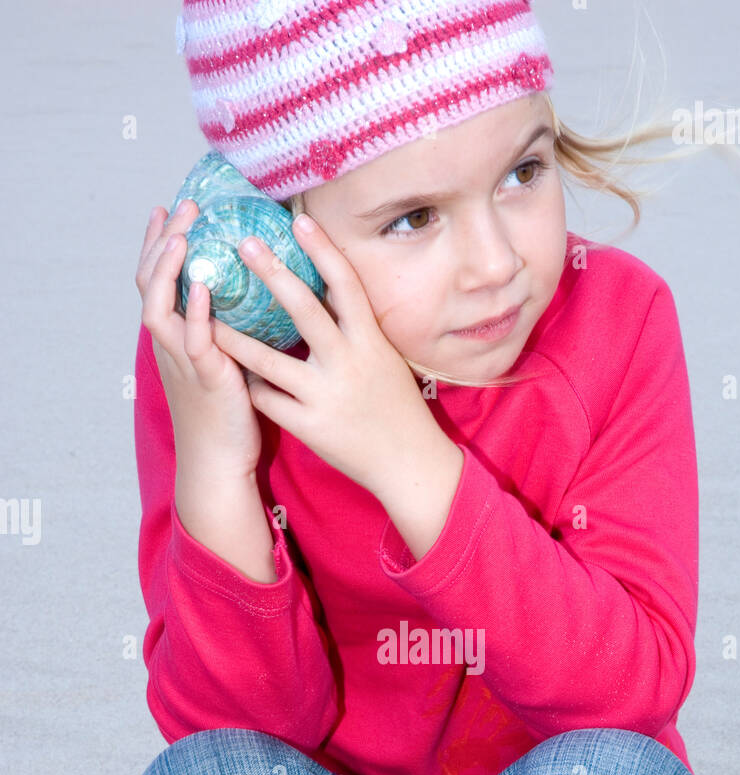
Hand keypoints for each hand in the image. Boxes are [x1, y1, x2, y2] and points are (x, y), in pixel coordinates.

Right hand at [136, 200, 261, 478]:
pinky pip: (192, 341)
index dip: (158, 244)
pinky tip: (201, 285)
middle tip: (180, 206)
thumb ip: (226, 329)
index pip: (157, 281)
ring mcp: (182, 362)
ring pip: (159, 307)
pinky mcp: (204, 380)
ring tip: (180, 235)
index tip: (168, 209)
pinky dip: (193, 312)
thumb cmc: (228, 414)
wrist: (219, 463)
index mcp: (174, 337)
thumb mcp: (222, 361)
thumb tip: (250, 295)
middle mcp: (170, 345)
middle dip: (162, 241)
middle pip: (150, 283)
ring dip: (168, 269)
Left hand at [208, 215, 446, 496]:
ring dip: (233, 337)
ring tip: (206, 316)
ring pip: (267, 360)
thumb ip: (355, 330)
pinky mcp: (309, 427)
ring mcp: (325, 396)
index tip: (299, 220)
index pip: (346, 285)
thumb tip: (326, 289)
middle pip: (304, 309)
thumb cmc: (394, 407)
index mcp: (370, 342)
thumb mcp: (383, 360)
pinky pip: (267, 400)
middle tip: (244, 244)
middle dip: (272, 273)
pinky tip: (237, 376)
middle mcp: (347, 363)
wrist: (407, 463)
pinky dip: (251, 386)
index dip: (323, 250)